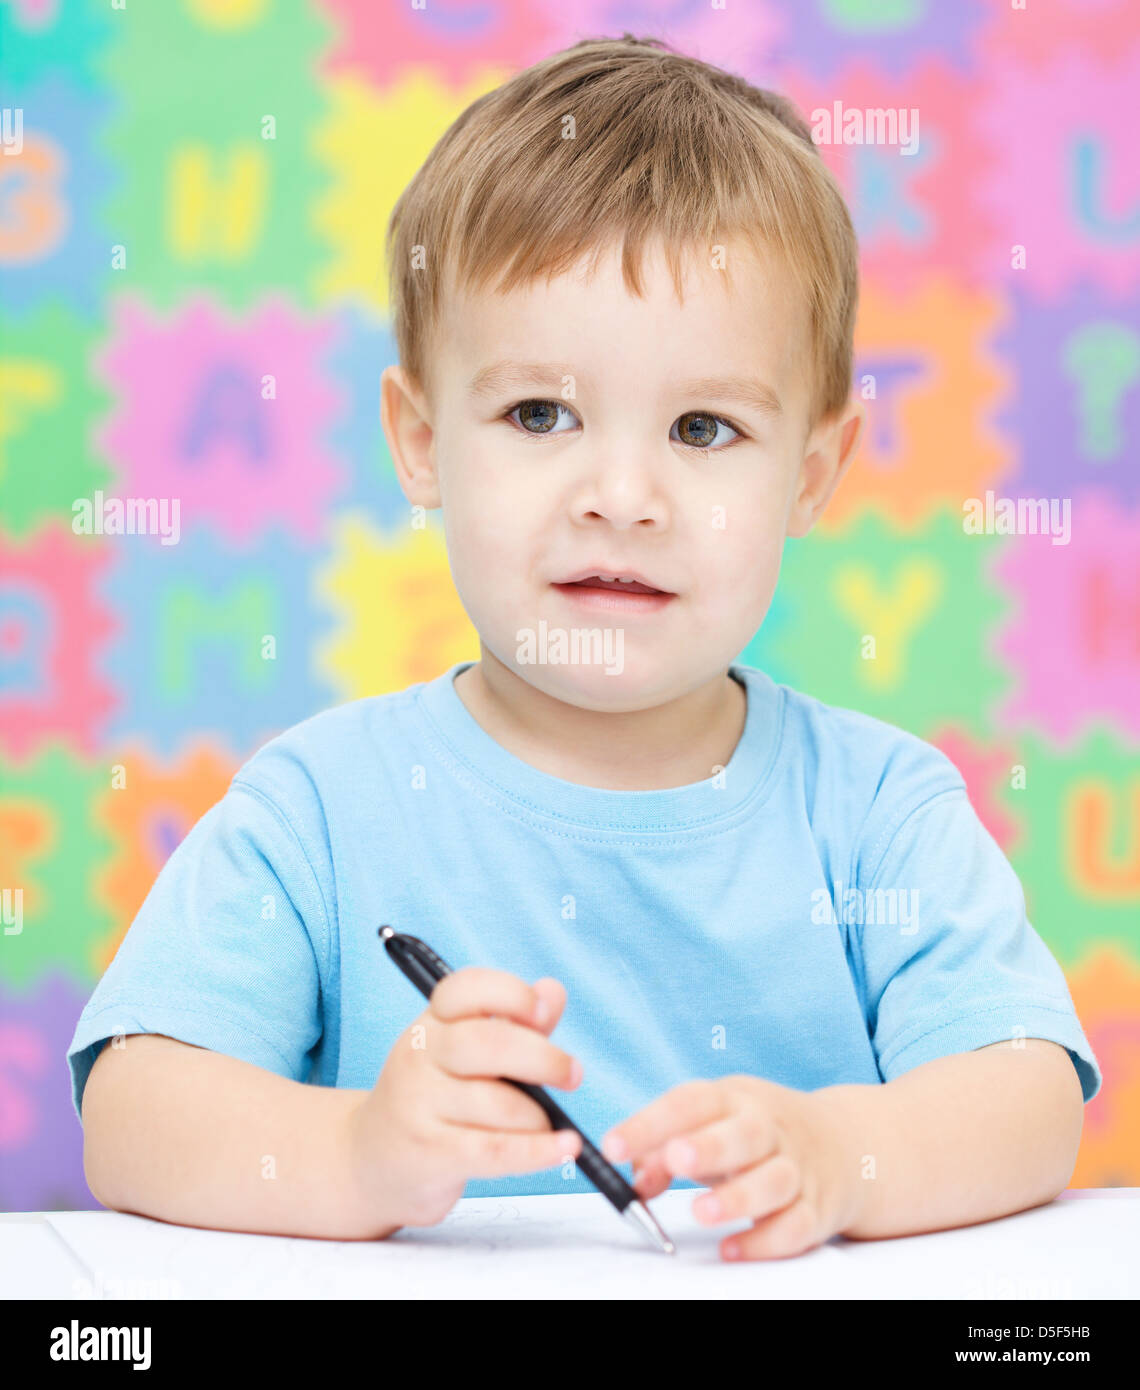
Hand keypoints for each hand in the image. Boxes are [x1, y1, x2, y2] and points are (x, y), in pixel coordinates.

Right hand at [345, 968, 583, 1234]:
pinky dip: (538, 1151)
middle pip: (489, 1043)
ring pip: (499, 1103)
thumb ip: (514, 1024)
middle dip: (543, 1058)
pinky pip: (495, 1150)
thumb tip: (552, 991)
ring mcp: (419, 1104)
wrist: (369, 1160)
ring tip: (548, 1124)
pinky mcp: (429, 1152)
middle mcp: (420, 1055)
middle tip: (573, 1074)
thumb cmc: (434, 1098)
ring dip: (539, 1116)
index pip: (465, 989)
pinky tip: (565, 1147)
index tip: (542, 1011)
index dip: (510, 993)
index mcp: (432, 1022)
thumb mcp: (465, 1053)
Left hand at [601, 1076, 859, 1260]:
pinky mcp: (817, 1208)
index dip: (650, 1122)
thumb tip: (636, 1182)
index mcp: (736, 1099)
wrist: (847, 1145)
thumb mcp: (713, 1123)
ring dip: (738, 1197)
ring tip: (700, 1212)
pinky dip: (765, 1241)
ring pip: (775, 1180)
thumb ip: (666, 1151)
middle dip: (708, 1145)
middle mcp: (770, 1128)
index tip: (612, 1146)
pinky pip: (796, 1227)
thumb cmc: (757, 1134)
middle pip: (744, 1133)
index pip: (692, 1101)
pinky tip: (731, 1249)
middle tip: (674, 1159)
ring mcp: (798, 1167)